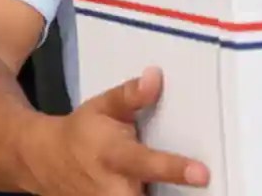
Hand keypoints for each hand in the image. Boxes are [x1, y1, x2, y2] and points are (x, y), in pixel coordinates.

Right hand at [20, 67, 209, 195]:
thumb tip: (155, 77)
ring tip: (207, 192)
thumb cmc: (83, 131)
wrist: (44, 161)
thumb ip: (131, 95)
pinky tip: (180, 192)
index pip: (146, 164)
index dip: (174, 169)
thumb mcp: (103, 107)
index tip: (202, 174)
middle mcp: (112, 190)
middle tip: (216, 189)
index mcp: (113, 157)